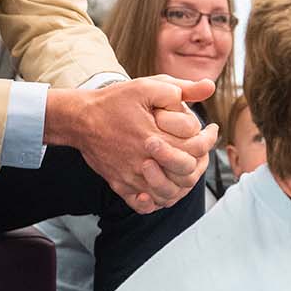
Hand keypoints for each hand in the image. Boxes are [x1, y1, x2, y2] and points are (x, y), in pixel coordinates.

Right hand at [61, 76, 217, 213]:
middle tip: (200, 151)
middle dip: (197, 163)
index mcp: (154, 139)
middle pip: (184, 176)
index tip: (212, 130)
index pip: (194, 150)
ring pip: (167, 194)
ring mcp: (131, 177)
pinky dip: (157, 200)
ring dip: (181, 183)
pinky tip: (162, 184)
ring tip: (185, 167)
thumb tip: (210, 87)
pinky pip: (144, 205)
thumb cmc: (113, 101)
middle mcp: (144, 162)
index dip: (208, 140)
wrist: (79, 119)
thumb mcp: (146, 86)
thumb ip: (180, 88)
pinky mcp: (119, 185)